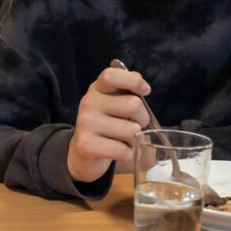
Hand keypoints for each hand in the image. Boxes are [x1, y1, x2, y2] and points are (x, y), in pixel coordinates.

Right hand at [67, 65, 151, 182]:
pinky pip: (123, 150)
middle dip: (142, 118)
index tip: (145, 91)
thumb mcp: (114, 103)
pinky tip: (117, 151)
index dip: (133, 81)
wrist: (84, 151)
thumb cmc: (107, 124)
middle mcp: (88, 102)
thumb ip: (128, 91)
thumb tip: (142, 85)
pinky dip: (127, 154)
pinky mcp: (86, 144)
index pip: (112, 76)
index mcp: (97, 89)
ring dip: (134, 139)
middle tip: (134, 124)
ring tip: (122, 139)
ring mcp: (85, 123)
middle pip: (133, 105)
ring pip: (131, 131)